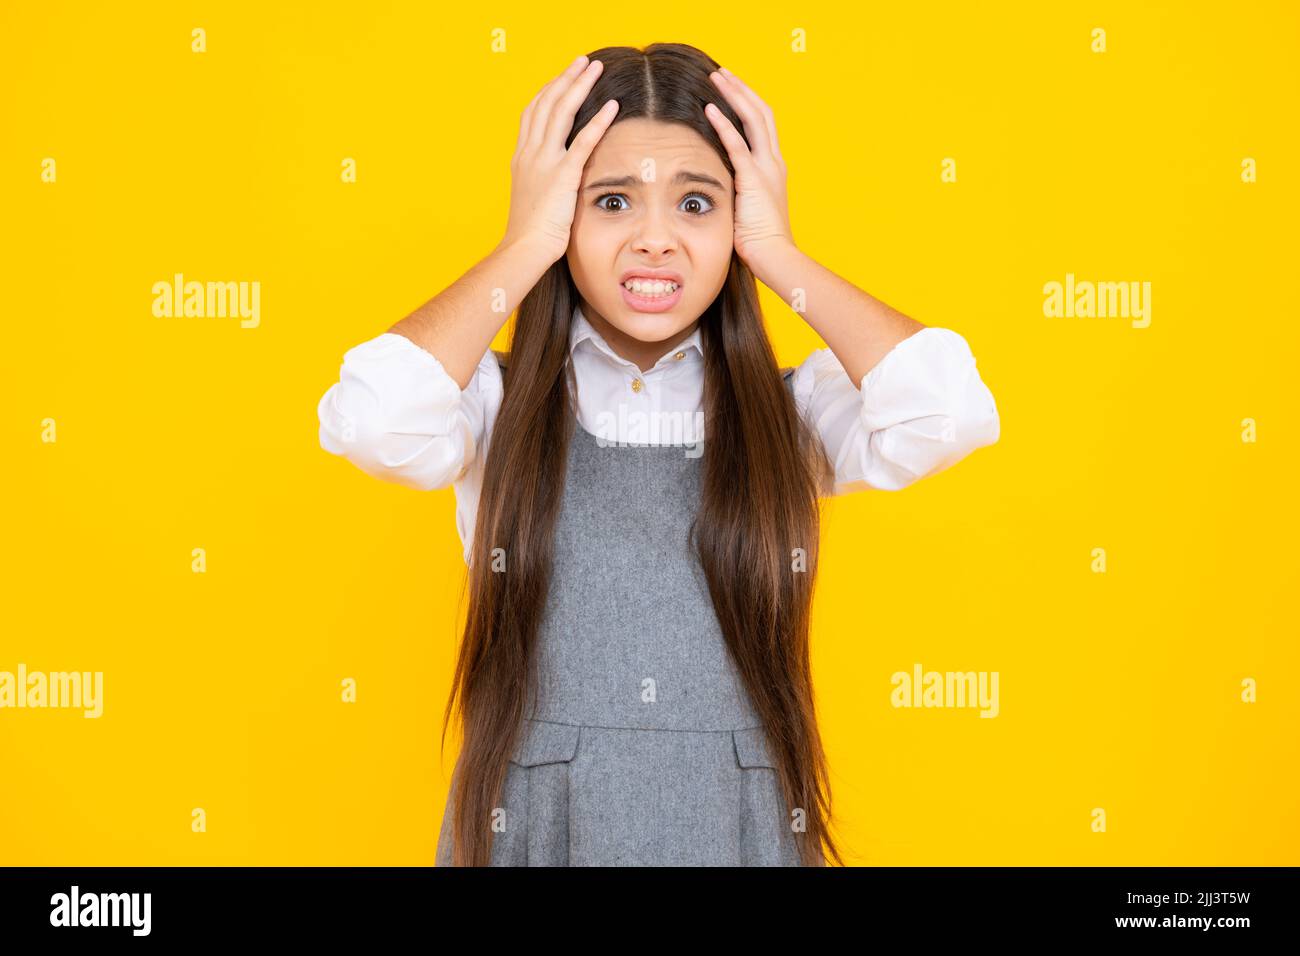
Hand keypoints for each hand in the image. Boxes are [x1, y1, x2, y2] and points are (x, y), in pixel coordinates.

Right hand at [500, 54, 619, 263]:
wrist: (523, 249)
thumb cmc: (529, 233)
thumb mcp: (531, 197)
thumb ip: (541, 180)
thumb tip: (552, 178)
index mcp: (521, 157)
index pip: (532, 113)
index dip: (548, 91)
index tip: (563, 77)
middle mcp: (529, 153)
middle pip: (546, 103)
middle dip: (565, 78)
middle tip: (582, 61)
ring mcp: (544, 162)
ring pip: (561, 112)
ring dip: (579, 86)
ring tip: (595, 68)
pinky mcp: (562, 176)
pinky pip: (582, 141)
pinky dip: (598, 121)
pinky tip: (612, 106)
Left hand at [704, 67, 794, 268]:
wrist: (774, 256)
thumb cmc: (759, 242)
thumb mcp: (748, 209)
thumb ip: (737, 192)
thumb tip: (717, 188)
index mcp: (773, 168)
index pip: (762, 126)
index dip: (747, 105)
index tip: (730, 91)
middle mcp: (773, 162)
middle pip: (761, 112)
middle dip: (741, 89)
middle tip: (722, 73)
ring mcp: (766, 168)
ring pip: (753, 118)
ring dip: (734, 95)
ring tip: (716, 78)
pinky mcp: (754, 179)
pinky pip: (737, 143)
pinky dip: (723, 123)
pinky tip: (709, 108)